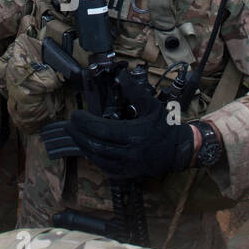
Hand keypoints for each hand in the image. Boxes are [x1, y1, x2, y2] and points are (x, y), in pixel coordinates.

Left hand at [40, 101, 195, 180]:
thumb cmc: (165, 127)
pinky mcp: (127, 173)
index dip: (85, 123)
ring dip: (83, 146)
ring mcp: (127, 165)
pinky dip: (93, 158)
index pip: (102, 129)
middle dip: (79, 135)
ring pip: (97, 158)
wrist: (178, 151)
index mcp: (134, 134)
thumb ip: (134, 92)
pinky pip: (104, 167)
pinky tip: (88, 149)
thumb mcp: (151, 106)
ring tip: (75, 135)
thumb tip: (122, 75)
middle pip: (95, 144)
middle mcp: (129, 152)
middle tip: (70, 125)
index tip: (75, 114)